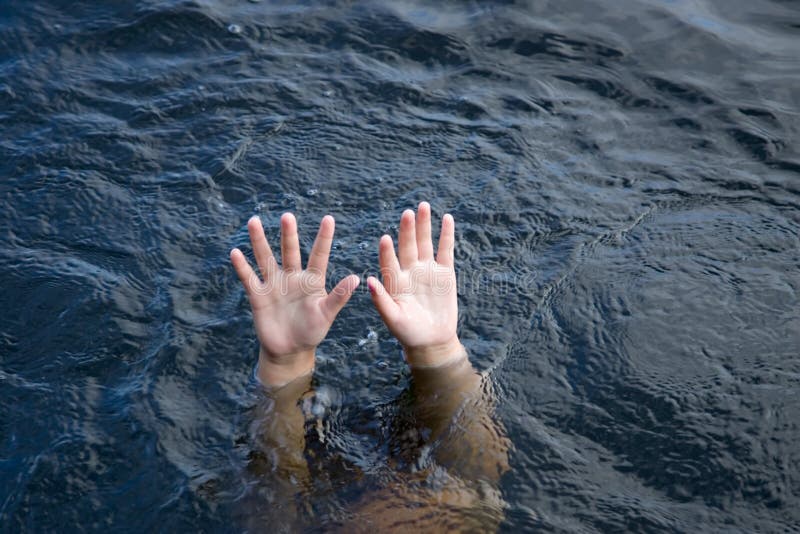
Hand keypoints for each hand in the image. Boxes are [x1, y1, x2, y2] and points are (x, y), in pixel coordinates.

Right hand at [231, 213, 359, 386]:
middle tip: (288, 216)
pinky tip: (235, 252)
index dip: (324, 238)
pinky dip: (242, 267)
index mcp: (312, 281)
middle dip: (288, 235)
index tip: (329, 218)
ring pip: (266, 259)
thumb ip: (338, 297)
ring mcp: (274, 285)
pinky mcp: (259, 297)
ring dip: (260, 241)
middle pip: (290, 252)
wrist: (290, 350)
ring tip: (254, 221)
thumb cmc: (312, 331)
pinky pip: (249, 279)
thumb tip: (356, 279)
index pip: (319, 255)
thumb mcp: (326, 314)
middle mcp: (292, 278)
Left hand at [367, 202, 465, 367]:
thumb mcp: (393, 319)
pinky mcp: (445, 272)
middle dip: (407, 229)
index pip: (389, 261)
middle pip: (408, 245)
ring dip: (424, 225)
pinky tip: (446, 218)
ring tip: (423, 206)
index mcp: (394, 281)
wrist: (432, 340)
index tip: (385, 238)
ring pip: (425, 242)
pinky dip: (446, 235)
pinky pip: (445, 250)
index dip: (387, 251)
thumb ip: (381, 300)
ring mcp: (427, 270)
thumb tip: (369, 281)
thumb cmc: (408, 332)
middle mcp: (409, 271)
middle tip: (407, 212)